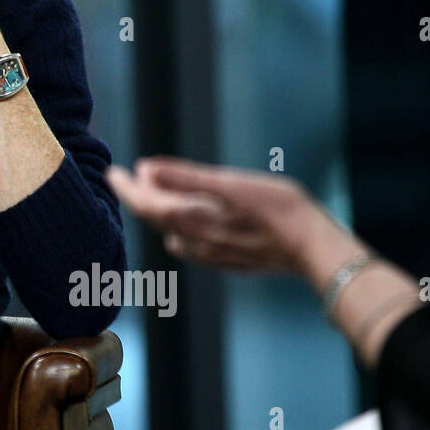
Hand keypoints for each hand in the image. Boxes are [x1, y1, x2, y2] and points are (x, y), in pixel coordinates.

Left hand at [105, 156, 327, 272]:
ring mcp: (213, 254)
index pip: (145, 204)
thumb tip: (146, 169)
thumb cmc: (278, 210)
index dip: (126, 188)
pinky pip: (193, 246)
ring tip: (154, 195)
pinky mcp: (231, 260)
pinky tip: (187, 226)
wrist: (316, 249)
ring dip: (159, 214)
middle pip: (155, 218)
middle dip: (138, 198)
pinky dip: (180, 230)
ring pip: (173, 234)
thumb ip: (185, 177)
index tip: (113, 172)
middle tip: (127, 178)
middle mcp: (196, 241)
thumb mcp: (231, 184)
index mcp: (192, 220)